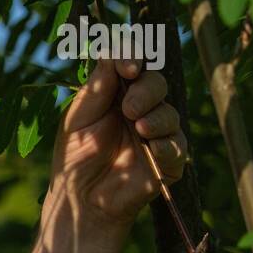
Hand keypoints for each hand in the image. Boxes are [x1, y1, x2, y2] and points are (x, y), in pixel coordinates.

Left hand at [50, 56, 187, 227]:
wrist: (80, 199)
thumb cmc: (74, 157)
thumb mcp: (76, 120)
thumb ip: (95, 90)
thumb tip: (111, 54)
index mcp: (115, 95)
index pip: (132, 66)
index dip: (134, 59)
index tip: (129, 67)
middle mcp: (139, 109)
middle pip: (156, 83)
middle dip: (146, 90)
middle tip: (129, 109)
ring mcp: (155, 134)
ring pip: (170, 112)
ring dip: (157, 117)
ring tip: (139, 129)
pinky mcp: (167, 160)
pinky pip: (177, 145)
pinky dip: (166, 145)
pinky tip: (152, 150)